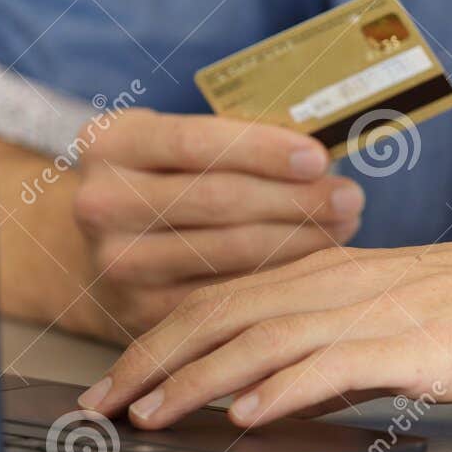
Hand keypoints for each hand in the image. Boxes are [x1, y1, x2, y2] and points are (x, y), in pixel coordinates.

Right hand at [69, 110, 363, 334]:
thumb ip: (236, 139)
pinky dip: (276, 280)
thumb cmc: (165, 178)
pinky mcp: (137, 311)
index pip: (197, 142)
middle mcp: (103, 202)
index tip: (319, 158)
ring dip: (298, 239)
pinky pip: (224, 296)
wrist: (100, 242)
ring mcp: (116, 262)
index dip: (264, 151)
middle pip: (219, 200)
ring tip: (343, 226)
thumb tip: (321, 157)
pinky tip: (312, 266)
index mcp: (111, 141)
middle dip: (295, 199)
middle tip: (350, 198)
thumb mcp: (176, 142)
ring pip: (228, 251)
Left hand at [79, 226, 451, 428]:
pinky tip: (244, 413)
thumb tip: (274, 389)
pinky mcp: (417, 342)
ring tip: (147, 412)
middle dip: (152, 359)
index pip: (227, 299)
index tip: (117, 381)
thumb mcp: (407, 322)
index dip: (162, 339)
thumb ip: (338, 349)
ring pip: (264, 337)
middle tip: (100, 404)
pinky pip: (333, 364)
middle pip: (225, 312)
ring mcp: (380, 309)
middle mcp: (347, 282)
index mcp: (340, 273)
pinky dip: (280, 388)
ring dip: (196, 377)